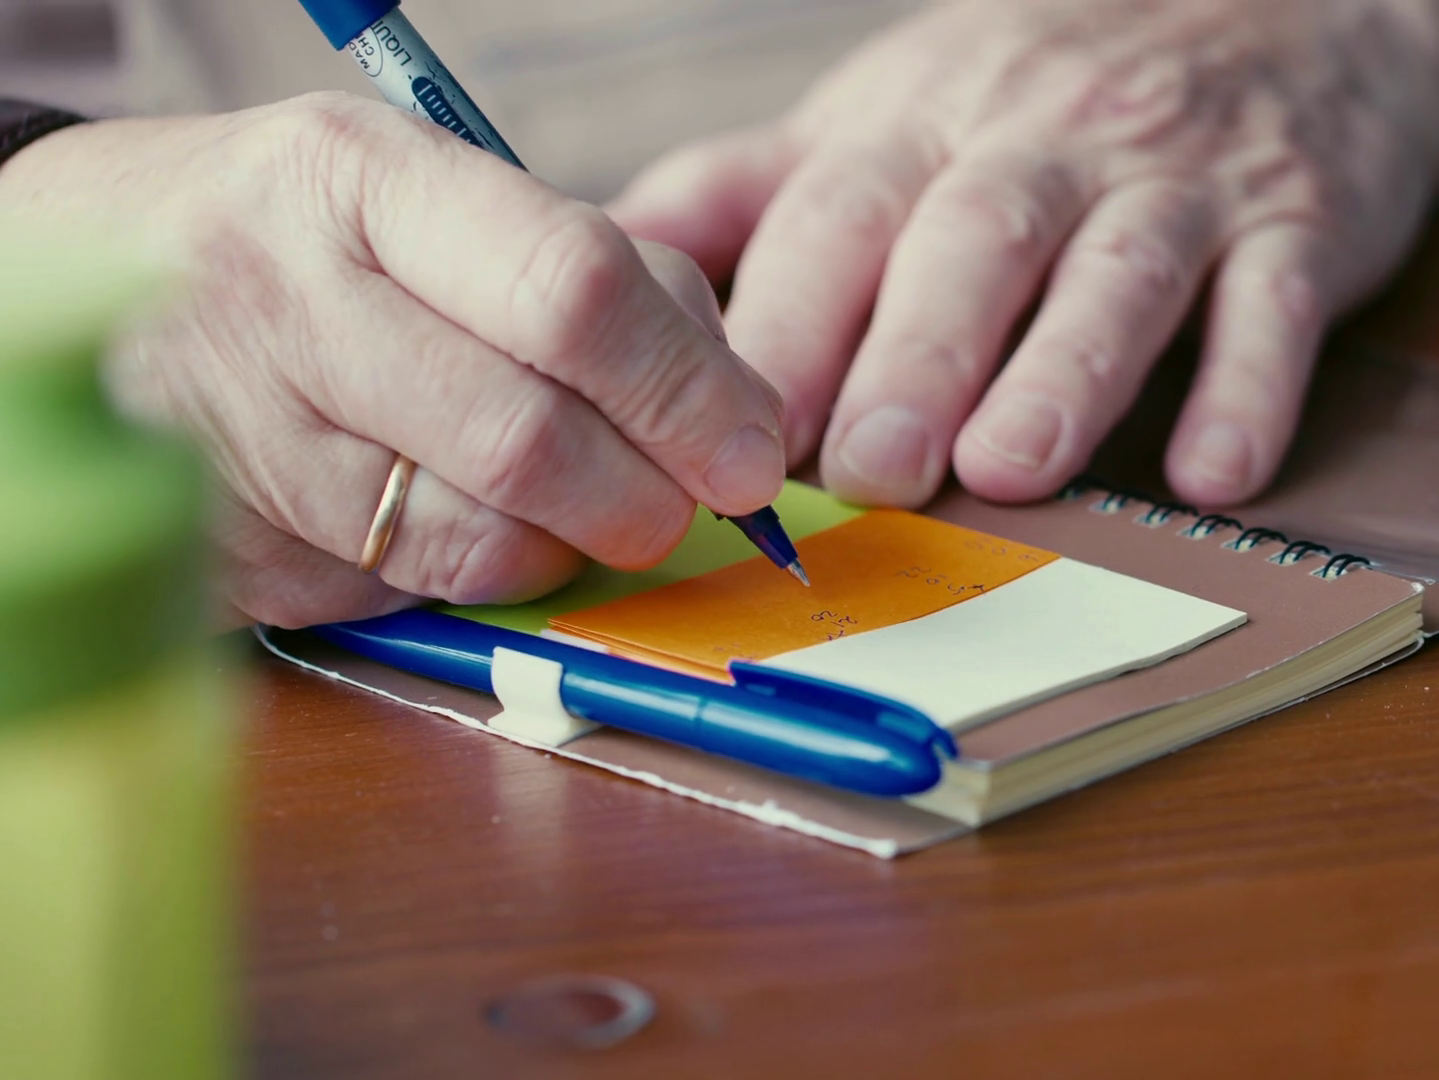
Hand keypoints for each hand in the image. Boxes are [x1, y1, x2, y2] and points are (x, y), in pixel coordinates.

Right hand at [0, 93, 786, 627]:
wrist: (76, 271)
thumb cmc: (309, 237)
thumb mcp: (440, 198)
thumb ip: (600, 280)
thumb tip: (738, 413)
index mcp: (365, 177)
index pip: (574, 291)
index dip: (689, 390)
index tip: (754, 454)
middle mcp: (287, 294)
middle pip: (531, 438)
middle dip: (646, 496)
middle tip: (684, 506)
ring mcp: (238, 428)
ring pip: (476, 538)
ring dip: (569, 546)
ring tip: (581, 508)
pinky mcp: (221, 537)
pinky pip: (406, 588)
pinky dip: (476, 574)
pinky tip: (465, 518)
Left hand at [610, 0, 1438, 506]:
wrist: (1276, 16)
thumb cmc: (1041, 104)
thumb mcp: (889, 117)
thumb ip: (756, 193)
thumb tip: (608, 259)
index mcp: (924, 128)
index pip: (839, 214)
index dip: (784, 322)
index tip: (725, 437)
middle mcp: (1046, 144)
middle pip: (974, 239)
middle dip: (918, 352)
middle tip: (872, 468)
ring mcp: (1177, 181)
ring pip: (1121, 266)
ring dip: (1068, 370)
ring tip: (1017, 468)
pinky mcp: (1298, 224)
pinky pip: (1277, 302)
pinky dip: (1248, 387)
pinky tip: (1213, 472)